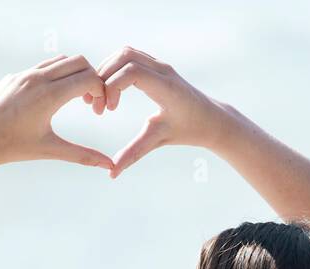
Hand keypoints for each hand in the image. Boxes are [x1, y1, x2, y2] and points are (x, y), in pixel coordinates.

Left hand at [0, 55, 114, 173]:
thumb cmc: (10, 148)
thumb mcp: (49, 150)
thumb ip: (81, 155)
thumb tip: (109, 166)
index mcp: (49, 96)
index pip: (88, 78)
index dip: (101, 91)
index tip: (99, 109)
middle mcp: (38, 79)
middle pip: (79, 62)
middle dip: (91, 77)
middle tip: (91, 101)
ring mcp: (24, 74)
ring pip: (60, 61)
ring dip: (73, 73)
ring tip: (75, 97)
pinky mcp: (14, 76)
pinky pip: (42, 67)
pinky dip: (56, 74)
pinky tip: (53, 96)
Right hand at [86, 47, 234, 177]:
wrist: (211, 118)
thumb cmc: (188, 130)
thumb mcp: (159, 141)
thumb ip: (134, 154)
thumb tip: (111, 174)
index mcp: (165, 87)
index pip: (131, 71)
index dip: (112, 87)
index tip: (109, 110)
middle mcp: (162, 70)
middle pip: (124, 56)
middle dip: (104, 77)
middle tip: (97, 105)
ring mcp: (160, 64)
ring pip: (125, 53)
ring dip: (107, 70)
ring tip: (100, 97)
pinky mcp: (156, 65)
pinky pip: (130, 56)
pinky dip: (114, 68)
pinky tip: (110, 90)